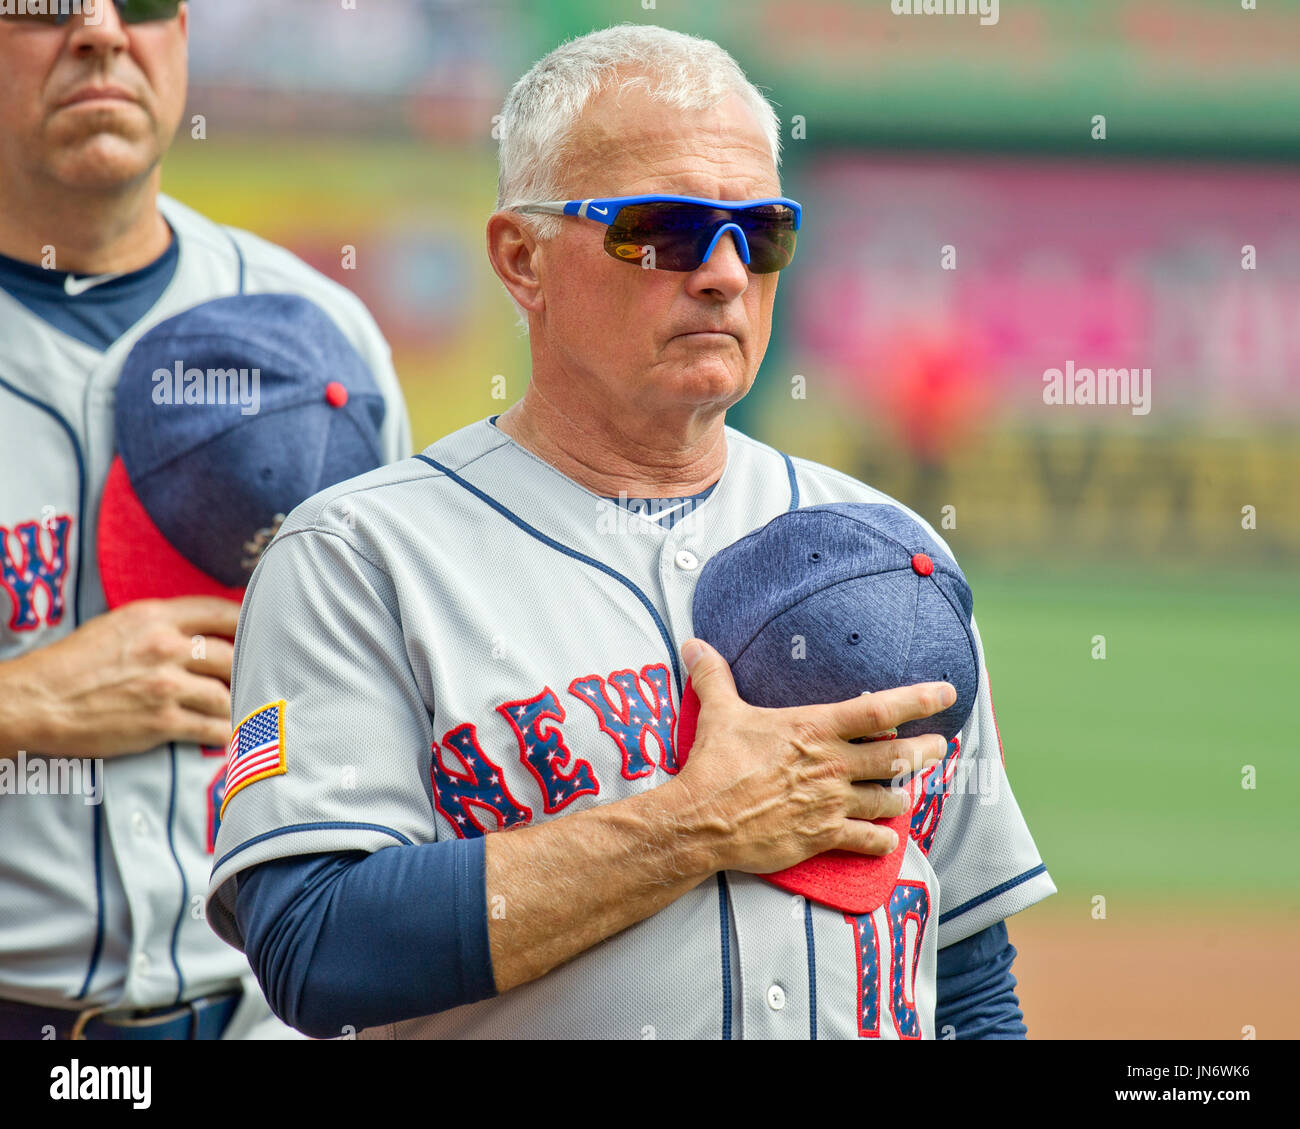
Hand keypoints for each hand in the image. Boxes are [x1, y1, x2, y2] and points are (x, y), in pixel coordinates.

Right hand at [0, 597, 240, 757]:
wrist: (36, 702)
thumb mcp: (118, 625)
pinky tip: (230, 735)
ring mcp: (167, 687)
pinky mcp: (163, 722)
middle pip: (233, 654)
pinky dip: (226, 733)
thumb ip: (162, 625)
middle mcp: (167, 648)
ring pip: (227, 694)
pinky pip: (212, 728)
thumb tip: (201, 631)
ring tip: (242, 708)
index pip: (222, 612)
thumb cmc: (73, 664)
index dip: (247, 622)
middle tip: (255, 676)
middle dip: (246, 668)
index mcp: (155, 617)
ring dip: (237, 703)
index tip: (260, 631)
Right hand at [664, 638, 954, 875]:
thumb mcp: (719, 712)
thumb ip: (714, 677)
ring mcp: (831, 802)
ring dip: (901, 796)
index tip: (945, 692)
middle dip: (925, 750)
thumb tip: (694, 644)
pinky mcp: (822, 836)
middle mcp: (832, 764)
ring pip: (887, 798)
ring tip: (907, 794)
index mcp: (816, 729)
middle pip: (896, 756)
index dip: (917, 699)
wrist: (704, 819)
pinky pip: (867, 840)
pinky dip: (881, 840)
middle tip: (941, 746)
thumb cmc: (715, 762)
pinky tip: (887, 840)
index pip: (879, 709)